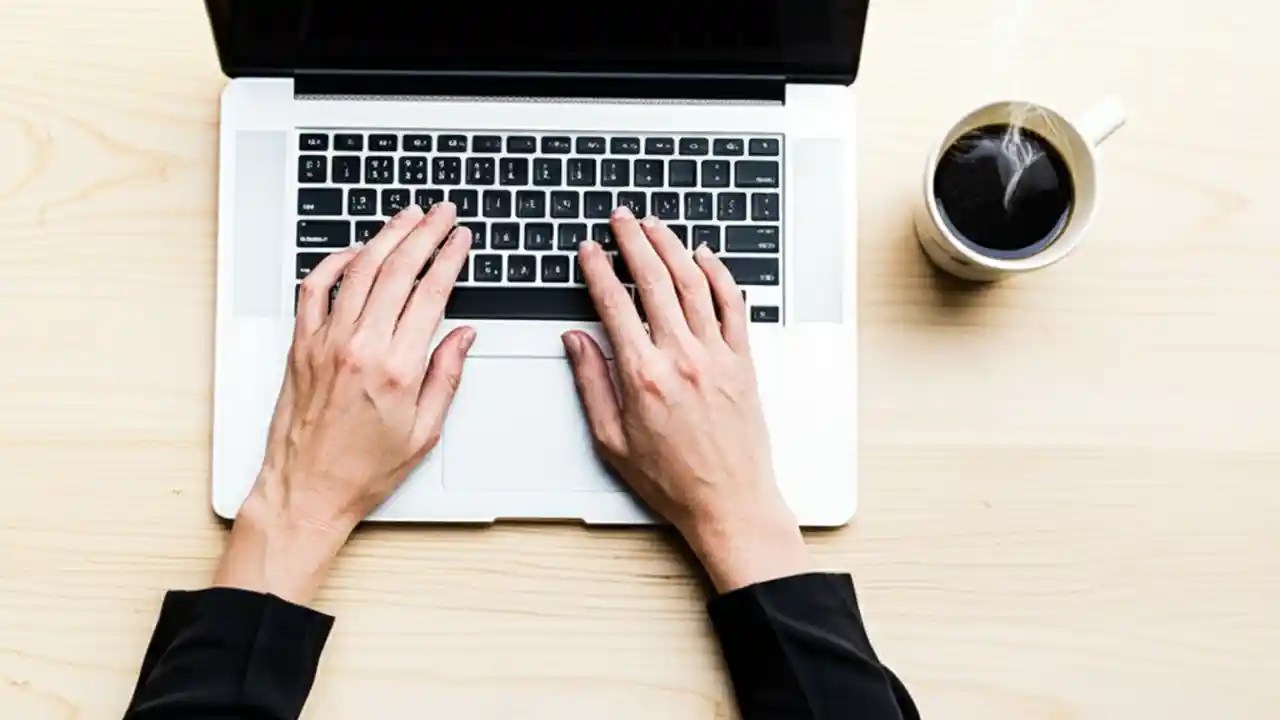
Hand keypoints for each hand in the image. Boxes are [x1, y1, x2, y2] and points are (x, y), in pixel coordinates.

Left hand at [214, 203, 474, 603]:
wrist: (306, 492)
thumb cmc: (363, 470)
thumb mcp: (425, 432)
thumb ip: (446, 376)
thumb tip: (463, 335)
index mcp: (396, 368)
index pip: (430, 293)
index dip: (449, 258)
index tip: (461, 239)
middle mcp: (359, 347)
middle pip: (397, 270)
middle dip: (425, 234)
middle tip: (442, 214)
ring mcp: (325, 342)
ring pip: (359, 270)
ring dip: (386, 236)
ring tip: (407, 218)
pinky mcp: (301, 345)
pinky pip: (315, 288)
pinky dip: (335, 262)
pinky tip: (355, 251)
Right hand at [563, 207, 809, 592]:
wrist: (729, 502)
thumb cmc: (671, 480)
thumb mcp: (611, 440)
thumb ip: (591, 383)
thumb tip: (576, 341)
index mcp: (642, 376)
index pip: (614, 303)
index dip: (597, 269)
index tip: (589, 250)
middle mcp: (681, 358)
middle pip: (654, 280)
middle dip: (633, 241)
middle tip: (620, 219)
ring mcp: (717, 356)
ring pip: (694, 283)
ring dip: (672, 247)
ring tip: (656, 226)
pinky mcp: (743, 362)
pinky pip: (732, 306)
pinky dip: (719, 275)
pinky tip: (705, 258)